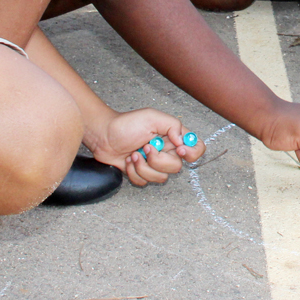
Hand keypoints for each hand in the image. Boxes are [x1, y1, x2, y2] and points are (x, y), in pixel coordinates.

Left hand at [86, 107, 204, 186]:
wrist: (103, 135)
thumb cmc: (126, 123)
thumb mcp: (151, 117)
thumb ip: (172, 125)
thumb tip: (182, 140)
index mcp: (173, 137)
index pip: (196, 148)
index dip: (192, 153)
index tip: (178, 150)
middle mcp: (167, 152)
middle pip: (177, 167)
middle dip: (158, 160)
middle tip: (145, 148)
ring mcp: (154, 164)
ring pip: (160, 178)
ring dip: (143, 166)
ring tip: (134, 154)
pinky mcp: (141, 173)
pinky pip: (145, 182)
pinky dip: (134, 172)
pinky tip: (128, 160)